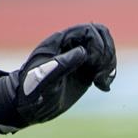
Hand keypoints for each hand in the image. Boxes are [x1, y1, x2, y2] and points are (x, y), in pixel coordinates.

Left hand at [0, 23, 116, 134]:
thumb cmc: (31, 92)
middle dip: (107, 54)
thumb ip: (62, 64)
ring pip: (106, 50)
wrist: (27, 107)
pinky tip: (103, 87)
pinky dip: (109, 74)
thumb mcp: (45, 79)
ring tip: (102, 83)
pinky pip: (104, 64)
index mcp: (60, 42)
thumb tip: (83, 52)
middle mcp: (72, 47)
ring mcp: (80, 59)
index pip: (89, 30)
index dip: (98, 45)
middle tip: (101, 74)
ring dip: (110, 65)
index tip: (93, 65)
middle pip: (102, 36)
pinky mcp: (85, 72)